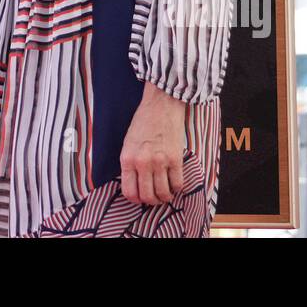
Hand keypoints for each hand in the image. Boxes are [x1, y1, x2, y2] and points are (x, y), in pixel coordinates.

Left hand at [119, 85, 186, 204]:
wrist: (161, 105)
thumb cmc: (143, 123)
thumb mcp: (128, 143)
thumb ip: (130, 164)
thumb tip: (135, 185)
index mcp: (127, 159)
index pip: (129, 192)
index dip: (135, 200)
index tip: (140, 198)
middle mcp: (142, 163)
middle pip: (147, 197)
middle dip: (151, 201)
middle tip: (155, 197)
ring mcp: (160, 162)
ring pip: (163, 194)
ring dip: (165, 197)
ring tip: (165, 192)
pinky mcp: (176, 159)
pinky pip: (178, 184)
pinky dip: (177, 188)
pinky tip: (174, 182)